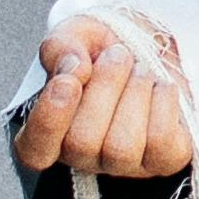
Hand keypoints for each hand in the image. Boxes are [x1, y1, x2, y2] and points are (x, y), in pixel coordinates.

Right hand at [16, 5, 195, 180]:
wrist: (156, 45)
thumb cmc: (108, 50)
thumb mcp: (76, 35)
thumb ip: (61, 47)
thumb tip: (74, 68)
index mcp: (51, 131)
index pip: (34, 151)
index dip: (49, 120)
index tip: (68, 80)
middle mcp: (84, 156)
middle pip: (82, 143)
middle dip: (105, 87)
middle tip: (118, 54)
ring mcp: (124, 164)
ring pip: (122, 148)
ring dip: (135, 92)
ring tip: (140, 69)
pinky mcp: (164, 160)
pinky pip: (161, 143)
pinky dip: (163, 103)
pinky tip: (160, 87)